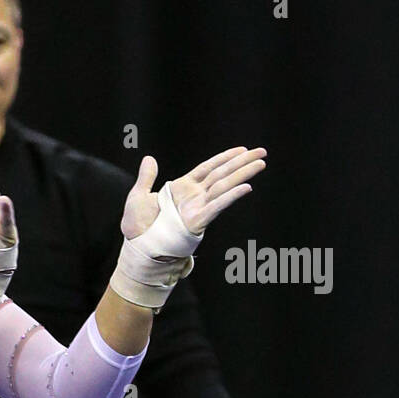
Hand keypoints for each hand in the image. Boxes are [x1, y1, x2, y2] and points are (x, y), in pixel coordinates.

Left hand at [121, 147, 266, 239]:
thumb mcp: (137, 196)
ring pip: (224, 186)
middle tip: (262, 152)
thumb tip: (148, 158)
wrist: (136, 248)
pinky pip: (217, 207)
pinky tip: (246, 187)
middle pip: (222, 174)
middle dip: (242, 162)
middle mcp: (193, 197)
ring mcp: (197, 208)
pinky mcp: (197, 222)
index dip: (224, 158)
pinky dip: (231, 196)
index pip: (207, 168)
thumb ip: (146, 177)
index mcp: (181, 188)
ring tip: (261, 163)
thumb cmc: (137, 226)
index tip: (242, 150)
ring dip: (243, 174)